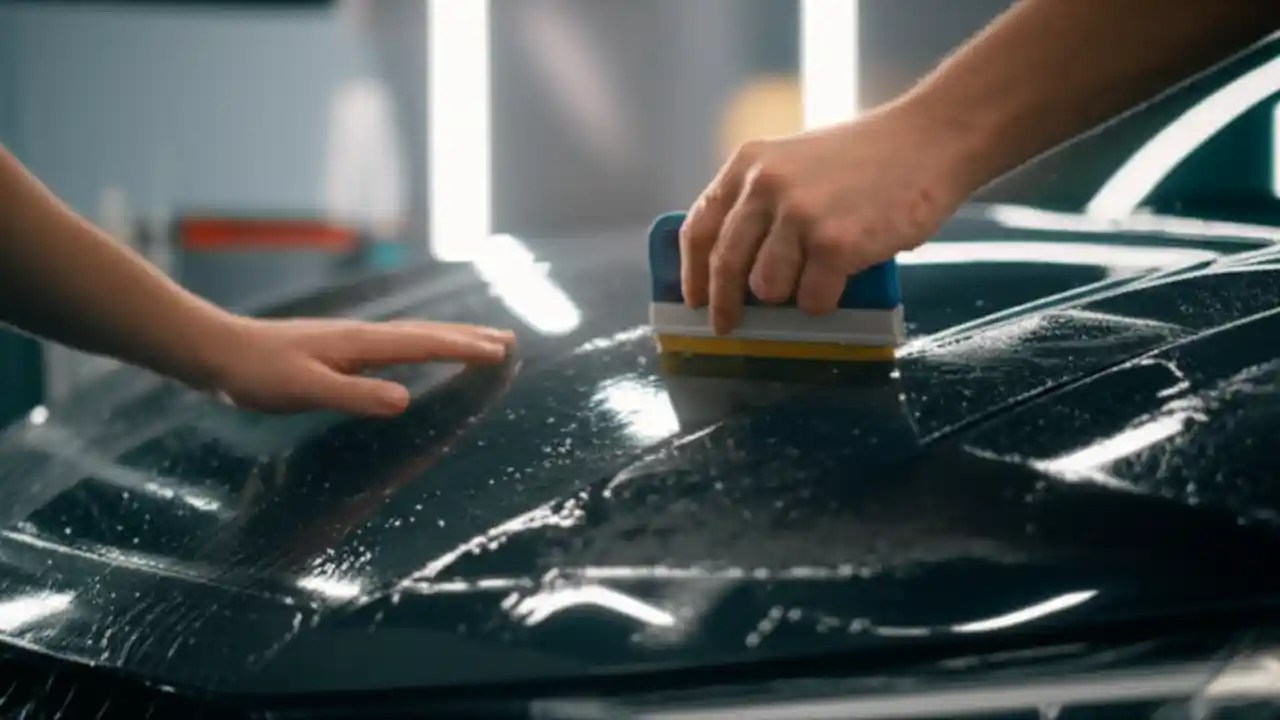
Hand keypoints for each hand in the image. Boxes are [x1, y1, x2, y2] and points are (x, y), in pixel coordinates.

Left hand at [204, 317, 514, 417]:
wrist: (217, 350)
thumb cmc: (257, 375)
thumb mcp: (304, 390)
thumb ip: (354, 395)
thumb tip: (404, 400)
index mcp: (361, 344)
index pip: (424, 345)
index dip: (464, 349)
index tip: (501, 352)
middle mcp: (363, 336)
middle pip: (427, 333)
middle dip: (469, 336)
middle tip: (509, 339)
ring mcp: (352, 339)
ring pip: (414, 335)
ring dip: (451, 337)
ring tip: (480, 340)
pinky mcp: (340, 348)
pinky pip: (397, 343)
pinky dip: (424, 343)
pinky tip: (421, 350)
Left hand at [680, 104, 973, 333]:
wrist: (929, 141)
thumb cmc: (867, 156)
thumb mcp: (795, 162)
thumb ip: (761, 201)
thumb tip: (733, 264)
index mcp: (749, 165)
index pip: (700, 228)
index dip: (692, 272)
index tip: (694, 298)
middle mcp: (766, 187)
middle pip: (725, 266)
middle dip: (724, 304)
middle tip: (728, 325)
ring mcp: (799, 217)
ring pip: (768, 288)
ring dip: (788, 295)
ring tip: (814, 278)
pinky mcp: (835, 245)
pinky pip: (812, 299)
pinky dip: (825, 301)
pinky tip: (841, 282)